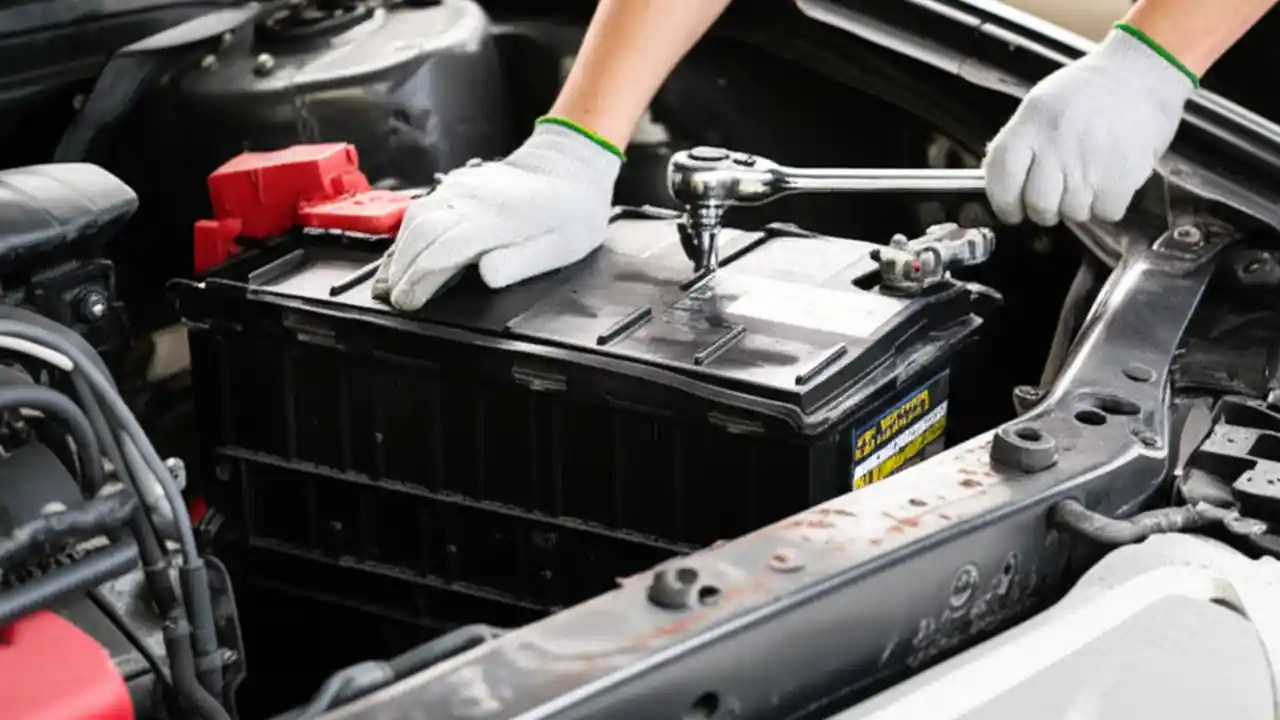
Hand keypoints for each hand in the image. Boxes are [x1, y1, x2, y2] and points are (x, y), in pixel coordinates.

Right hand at [372, 123, 620, 310]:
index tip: (408, 303)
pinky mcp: (460, 182)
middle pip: (419, 236)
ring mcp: (462, 187)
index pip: (441, 253)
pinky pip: (424, 205)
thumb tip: (485, 275)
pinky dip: (408, 229)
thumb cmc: (571, 209)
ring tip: (394, 278)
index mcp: (496, 221)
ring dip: (400, 250)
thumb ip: (520, 263)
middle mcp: (471, 200)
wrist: (572, 161)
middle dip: (402, 270)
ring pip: (415, 217)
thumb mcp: (561, 246)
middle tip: (396, 298)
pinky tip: (407, 247)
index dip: (419, 281)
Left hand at [982, 29, 1194, 225]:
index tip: (1012, 210)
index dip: (1003, 203)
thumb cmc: (1088, 91)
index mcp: (1031, 124)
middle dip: (1045, 210)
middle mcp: (1056, 145)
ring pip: (1073, 213)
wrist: (1144, 71)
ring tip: (1090, 178)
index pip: (1000, 178)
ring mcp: (1089, 163)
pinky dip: (1109, 204)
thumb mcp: (1041, 105)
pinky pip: (1105, 212)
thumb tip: (1004, 186)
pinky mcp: (1122, 176)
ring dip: (1080, 205)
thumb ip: (1021, 143)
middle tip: (1057, 197)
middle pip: (1038, 205)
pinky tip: (1112, 180)